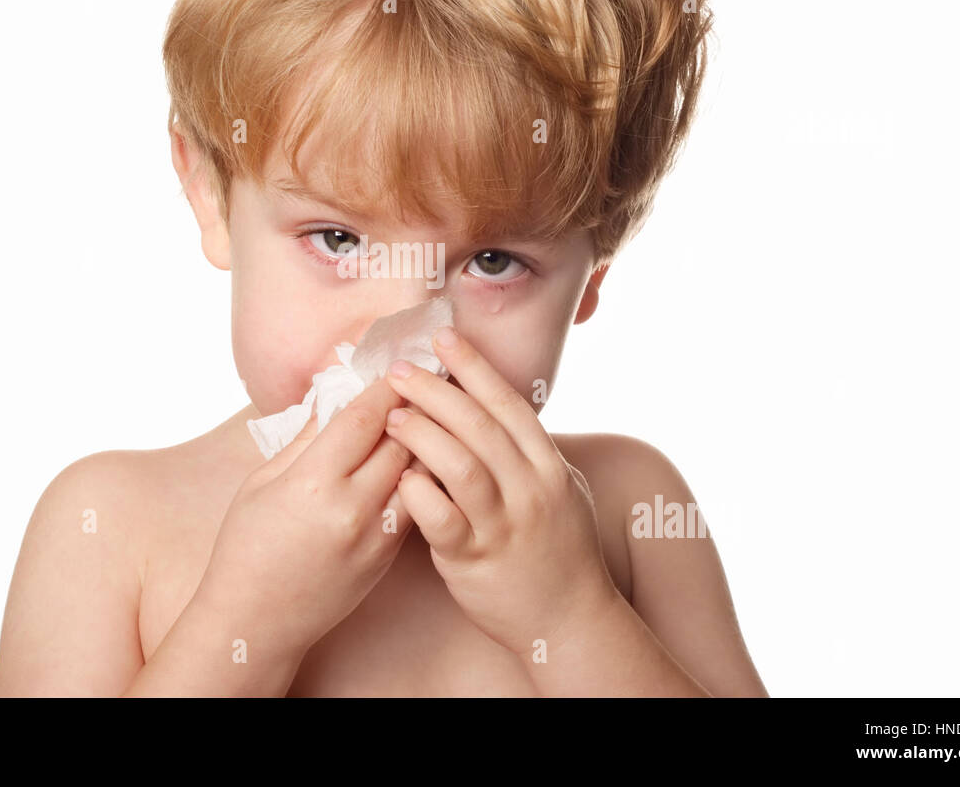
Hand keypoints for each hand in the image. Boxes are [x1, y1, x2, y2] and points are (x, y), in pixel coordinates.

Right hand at [191, 378, 417, 659]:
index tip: (398, 363)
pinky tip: (424, 457)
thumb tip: (332, 392)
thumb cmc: (246, 547)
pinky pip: (414, 504)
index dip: (384, 386)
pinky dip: (421, 475)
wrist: (256, 622)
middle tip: (429, 377)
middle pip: (400, 440)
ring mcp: (374, 536)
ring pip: (418, 471)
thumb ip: (304, 436)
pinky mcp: (387, 558)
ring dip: (427, 440)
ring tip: (436, 413)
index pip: (363, 418)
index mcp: (313, 483)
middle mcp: (351, 508)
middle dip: (416, 405)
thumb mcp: (262, 482)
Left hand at [385, 327, 619, 657]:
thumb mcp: (558, 489)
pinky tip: (397, 476)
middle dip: (435, 390)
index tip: (442, 338)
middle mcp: (532, 490)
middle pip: (479, 426)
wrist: (568, 621)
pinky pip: (443, 521)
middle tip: (398, 369)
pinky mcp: (476, 561)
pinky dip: (417, 494)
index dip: (474, 366)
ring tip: (391, 416)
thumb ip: (526, 451)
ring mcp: (505, 526)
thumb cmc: (556, 549)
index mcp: (549, 465)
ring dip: (422, 435)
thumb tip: (492, 403)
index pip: (508, 403)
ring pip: (461, 467)